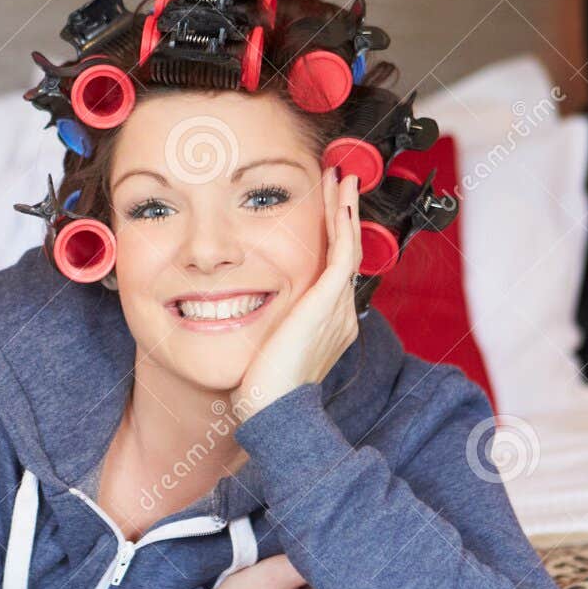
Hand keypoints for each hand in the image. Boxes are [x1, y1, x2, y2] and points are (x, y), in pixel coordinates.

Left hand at [233, 167, 361, 419]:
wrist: (271, 411)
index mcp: (328, 325)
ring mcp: (337, 308)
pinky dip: (341, 220)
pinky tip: (338, 196)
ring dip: (343, 209)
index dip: (332, 239)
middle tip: (339, 182)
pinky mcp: (328, 302)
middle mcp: (339, 314)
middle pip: (345, 253)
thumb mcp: (265, 350)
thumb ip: (266, 329)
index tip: (325, 212)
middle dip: (342, 215)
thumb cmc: (261, 390)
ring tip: (339, 178)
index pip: (333, 272)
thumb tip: (240, 316)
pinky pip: (342, 251)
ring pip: (347, 246)